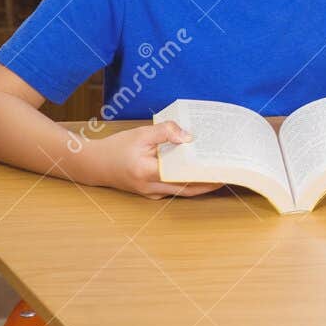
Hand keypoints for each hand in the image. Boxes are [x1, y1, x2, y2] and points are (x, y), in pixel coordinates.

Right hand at [87, 122, 223, 199]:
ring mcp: (153, 193)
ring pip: (184, 191)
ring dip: (202, 183)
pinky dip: (190, 181)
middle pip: (190, 189)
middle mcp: (152, 188)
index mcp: (149, 173)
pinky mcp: (153, 192)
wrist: (93, 165)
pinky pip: (176, 188)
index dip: (206, 175)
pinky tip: (200, 169)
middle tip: (231, 170)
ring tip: (221, 170)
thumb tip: (189, 137)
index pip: (185, 177)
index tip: (224, 168)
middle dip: (212, 182)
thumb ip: (165, 132)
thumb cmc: (116, 148)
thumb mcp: (140, 134)